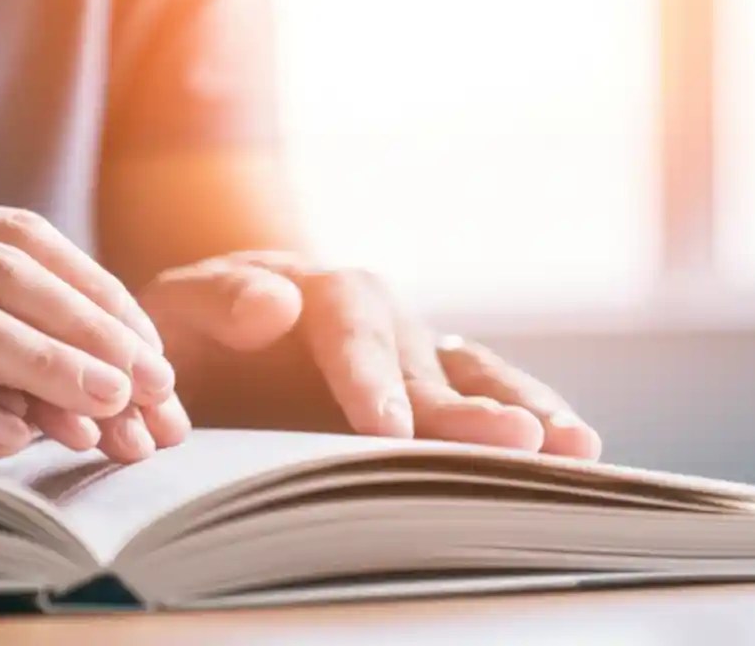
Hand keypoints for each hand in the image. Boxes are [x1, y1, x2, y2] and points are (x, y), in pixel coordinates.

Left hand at [138, 252, 600, 458]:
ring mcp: (414, 356)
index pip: (350, 327)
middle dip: (468, 407)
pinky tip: (567, 463)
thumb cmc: (191, 325)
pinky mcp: (427, 395)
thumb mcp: (178, 304)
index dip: (371, 377)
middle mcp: (382, 319)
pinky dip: (523, 428)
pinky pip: (480, 405)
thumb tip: (273, 308)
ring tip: (577, 448)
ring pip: (476, 377)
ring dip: (524, 411)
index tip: (387, 428)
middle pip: (430, 360)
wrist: (212, 331)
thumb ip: (217, 301)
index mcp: (319, 290)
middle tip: (518, 441)